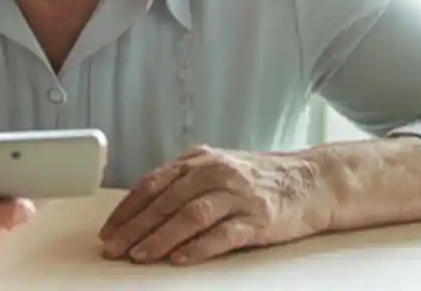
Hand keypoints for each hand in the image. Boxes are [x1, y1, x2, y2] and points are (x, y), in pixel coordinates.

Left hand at [98, 145, 329, 265]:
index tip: (107, 230)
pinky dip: (199, 247)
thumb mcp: (216, 170)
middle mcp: (214, 172)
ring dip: (160, 237)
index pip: (152, 184)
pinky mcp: (259, 217)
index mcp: (198, 161)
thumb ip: (183, 183)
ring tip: (140, 255)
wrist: (312, 181)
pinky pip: (223, 234)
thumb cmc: (258, 180)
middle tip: (113, 248)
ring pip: (189, 215)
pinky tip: (179, 259)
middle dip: (134, 227)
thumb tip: (141, 210)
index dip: (126, 209)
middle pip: (165, 201)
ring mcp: (237, 194)